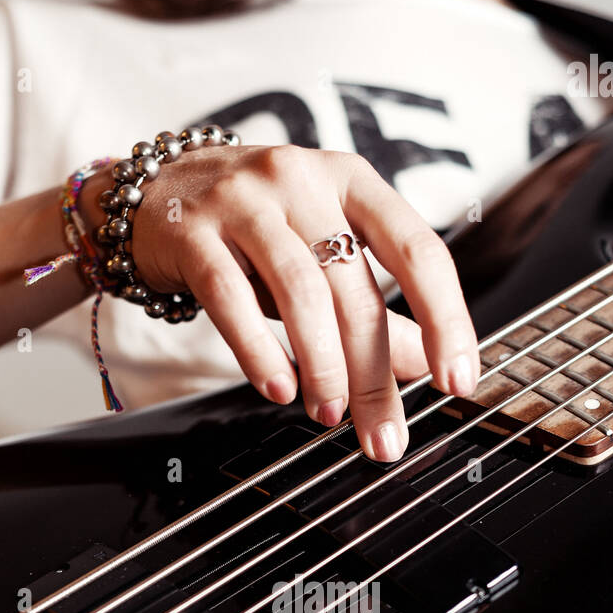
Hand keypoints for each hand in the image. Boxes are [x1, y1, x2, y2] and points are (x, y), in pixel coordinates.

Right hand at [103, 145, 479, 461]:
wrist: (155, 194)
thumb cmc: (255, 231)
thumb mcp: (323, 257)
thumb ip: (374, 309)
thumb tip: (423, 365)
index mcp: (352, 182)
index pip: (418, 250)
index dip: (445, 318)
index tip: (457, 379)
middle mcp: (303, 179)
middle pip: (354, 287)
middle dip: (374, 373)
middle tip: (384, 433)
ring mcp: (244, 200)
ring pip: (300, 291)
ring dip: (322, 365)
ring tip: (329, 414)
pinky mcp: (192, 230)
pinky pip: (230, 296)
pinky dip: (259, 350)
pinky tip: (278, 389)